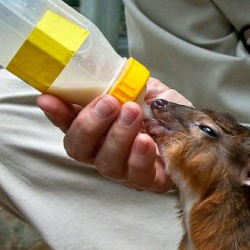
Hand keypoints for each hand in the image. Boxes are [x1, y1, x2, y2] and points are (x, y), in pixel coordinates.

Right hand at [37, 78, 190, 191]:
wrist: (201, 129)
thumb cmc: (165, 110)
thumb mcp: (142, 87)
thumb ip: (120, 80)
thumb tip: (102, 67)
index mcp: (96, 127)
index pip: (67, 123)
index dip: (55, 113)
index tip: (48, 98)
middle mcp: (103, 151)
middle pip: (79, 148)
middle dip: (89, 124)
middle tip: (109, 102)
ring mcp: (124, 170)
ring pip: (107, 163)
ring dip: (118, 136)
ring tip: (133, 113)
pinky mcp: (149, 182)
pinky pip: (138, 176)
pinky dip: (139, 157)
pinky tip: (147, 140)